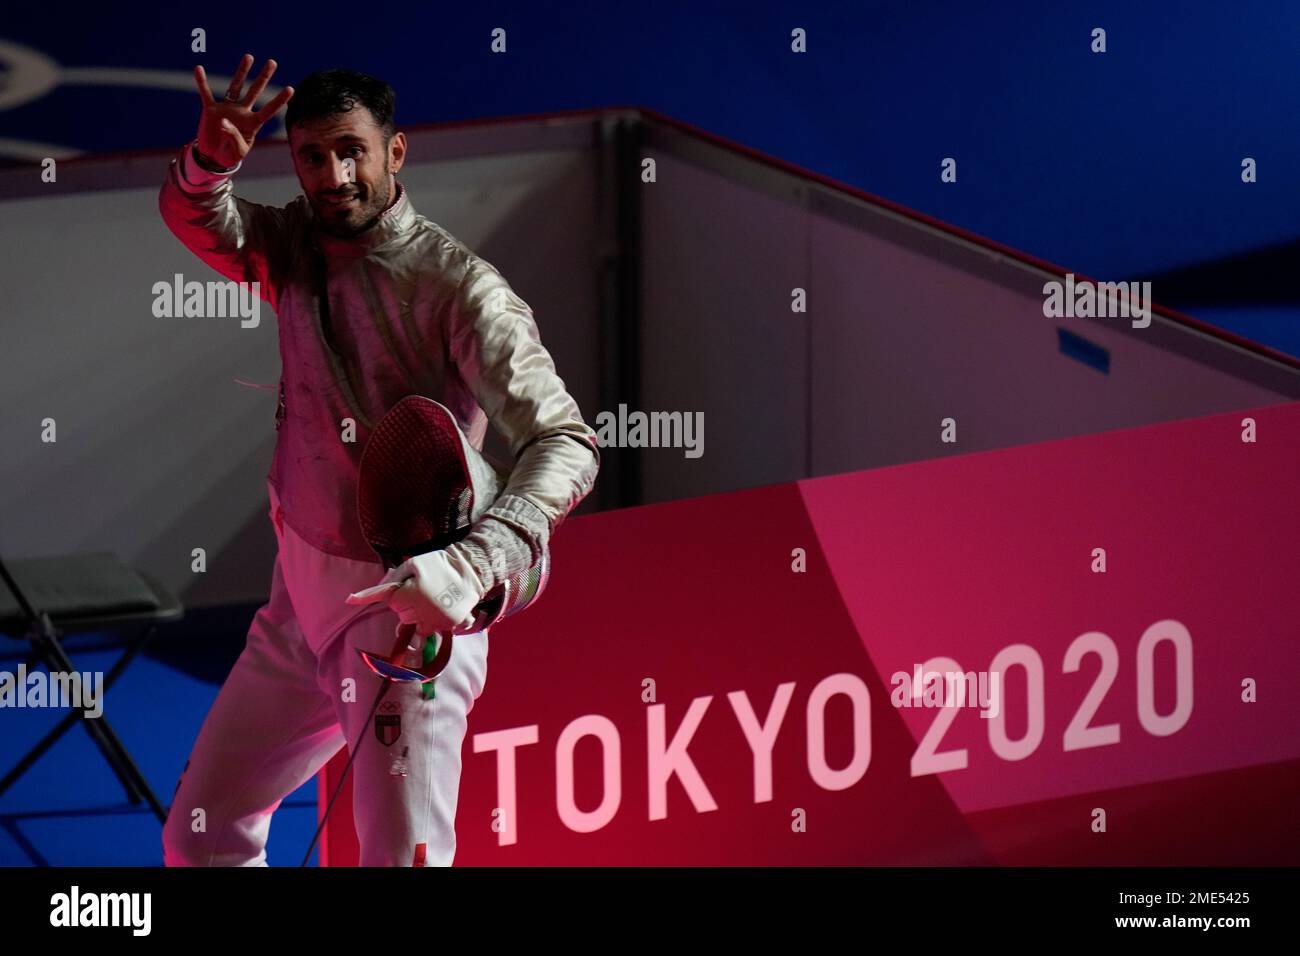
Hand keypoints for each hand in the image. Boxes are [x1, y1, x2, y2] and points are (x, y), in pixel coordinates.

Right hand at [193, 54, 293, 169]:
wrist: (214, 156)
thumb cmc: (230, 155)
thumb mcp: (237, 152)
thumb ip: (234, 138)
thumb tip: (224, 121)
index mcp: (252, 123)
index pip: (269, 110)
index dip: (279, 100)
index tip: (291, 89)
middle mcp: (242, 112)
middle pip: (255, 91)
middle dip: (264, 77)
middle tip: (273, 62)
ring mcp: (227, 108)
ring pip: (236, 86)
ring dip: (242, 72)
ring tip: (249, 57)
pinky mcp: (211, 109)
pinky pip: (206, 93)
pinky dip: (202, 82)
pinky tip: (199, 69)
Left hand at [345, 546, 484, 635]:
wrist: (470, 569)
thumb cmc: (438, 564)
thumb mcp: (412, 564)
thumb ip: (390, 579)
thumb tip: (362, 595)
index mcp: (412, 595)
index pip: (394, 604)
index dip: (400, 595)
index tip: (407, 588)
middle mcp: (423, 611)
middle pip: (404, 617)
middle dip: (408, 606)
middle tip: (421, 591)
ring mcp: (437, 620)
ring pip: (417, 628)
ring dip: (419, 617)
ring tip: (430, 602)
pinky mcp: (450, 625)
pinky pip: (433, 630)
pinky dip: (433, 622)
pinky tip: (440, 609)